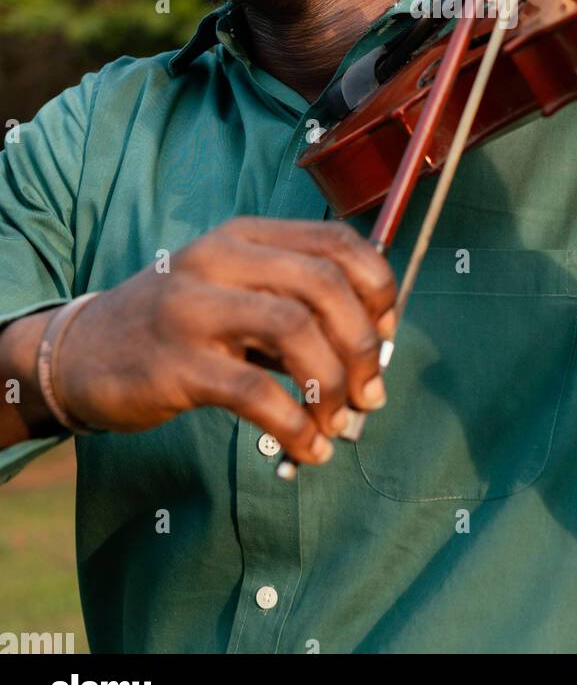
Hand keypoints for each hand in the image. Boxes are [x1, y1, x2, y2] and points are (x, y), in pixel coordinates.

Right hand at [52, 217, 395, 465]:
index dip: (377, 287)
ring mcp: (194, 308)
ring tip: (338, 422)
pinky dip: (295, 425)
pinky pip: (255, 393)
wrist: (81, 353)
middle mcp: (221, 260)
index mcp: (244, 236)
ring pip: (295, 331)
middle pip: (324, 284)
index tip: (388, 332)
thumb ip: (294, 304)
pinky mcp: (176, 364)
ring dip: (333, 384)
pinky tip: (306, 448)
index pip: (336, 240)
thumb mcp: (233, 290)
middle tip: (371, 391)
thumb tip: (374, 347)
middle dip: (364, 343)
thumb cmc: (177, 325)